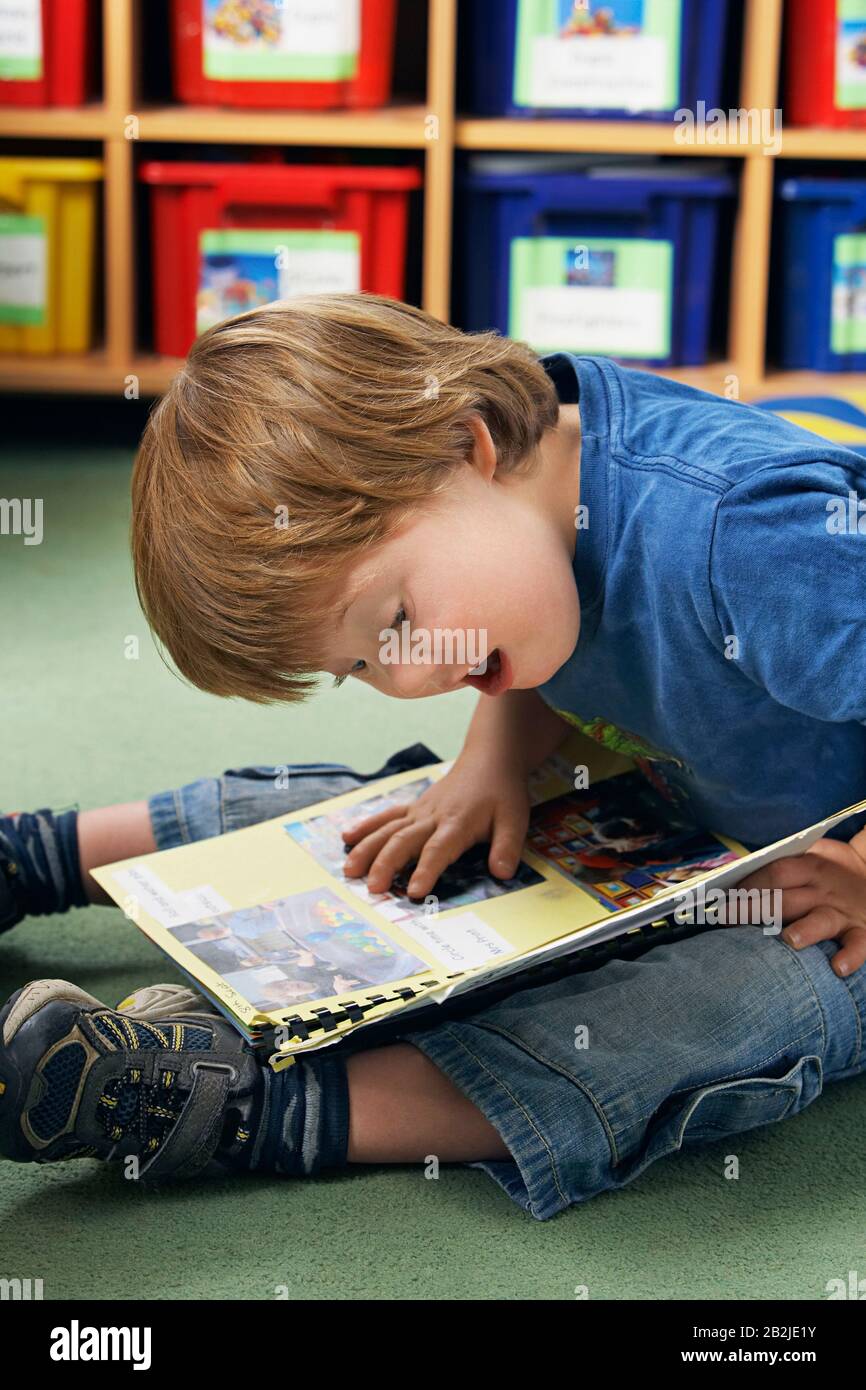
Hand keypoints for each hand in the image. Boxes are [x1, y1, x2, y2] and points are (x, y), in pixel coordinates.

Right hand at [340, 751, 531, 898]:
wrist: (490, 760)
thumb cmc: (502, 792)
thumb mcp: (515, 820)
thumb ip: (507, 847)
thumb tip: (502, 873)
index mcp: (457, 823)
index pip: (438, 849)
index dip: (425, 870)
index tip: (414, 892)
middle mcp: (432, 816)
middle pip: (404, 841)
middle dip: (386, 864)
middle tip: (373, 888)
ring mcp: (419, 810)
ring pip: (388, 829)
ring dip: (367, 849)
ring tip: (350, 871)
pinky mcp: (413, 806)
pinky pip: (386, 816)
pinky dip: (366, 826)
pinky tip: (347, 838)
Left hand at [738, 828, 865, 976]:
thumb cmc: (830, 871)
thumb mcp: (814, 856)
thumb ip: (783, 865)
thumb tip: (736, 875)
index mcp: (810, 867)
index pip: (776, 873)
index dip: (749, 883)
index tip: (721, 897)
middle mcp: (824, 891)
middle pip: (786, 900)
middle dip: (754, 909)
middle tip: (726, 918)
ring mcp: (843, 913)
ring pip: (822, 922)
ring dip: (805, 931)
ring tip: (789, 940)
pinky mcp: (862, 932)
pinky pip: (858, 945)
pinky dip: (850, 957)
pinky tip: (837, 967)